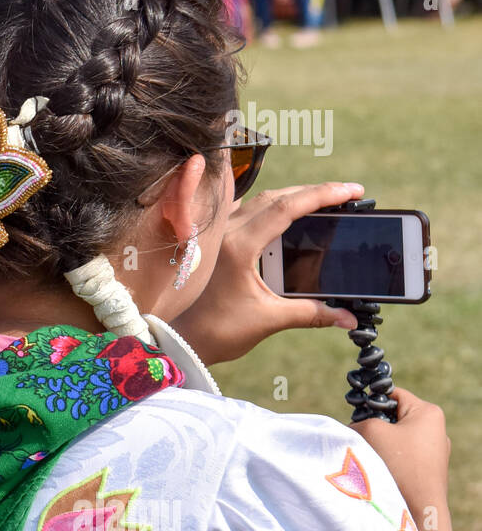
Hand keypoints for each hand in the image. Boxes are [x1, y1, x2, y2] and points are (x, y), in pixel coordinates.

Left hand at [169, 181, 365, 364]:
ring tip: (323, 201)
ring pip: (259, 202)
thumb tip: (348, 318)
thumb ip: (312, 314)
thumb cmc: (216, 330)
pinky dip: (270, 208)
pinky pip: (244, 212)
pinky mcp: (214, 241)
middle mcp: (225, 233)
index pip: (286, 208)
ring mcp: (217, 235)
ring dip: (292, 197)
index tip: (351, 190)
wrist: (179, 339)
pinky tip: (286, 215)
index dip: (322, 195)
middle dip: (313, 192)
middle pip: (275, 198)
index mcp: (238, 246)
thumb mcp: (269, 320)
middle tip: (346, 194)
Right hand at [353, 387, 450, 530]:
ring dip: (381, 443)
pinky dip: (390, 457)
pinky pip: (404, 454)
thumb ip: (359, 421)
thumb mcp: (371, 431)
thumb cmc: (397, 462)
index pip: (393, 394)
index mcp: (428, 412)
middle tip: (360, 435)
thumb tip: (354, 427)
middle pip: (395, 417)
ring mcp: (436, 450)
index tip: (355, 412)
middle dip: (375, 424)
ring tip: (370, 455)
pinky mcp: (431, 468)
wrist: (418, 506)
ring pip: (398, 437)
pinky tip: (381, 468)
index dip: (371, 401)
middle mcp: (437, 428)